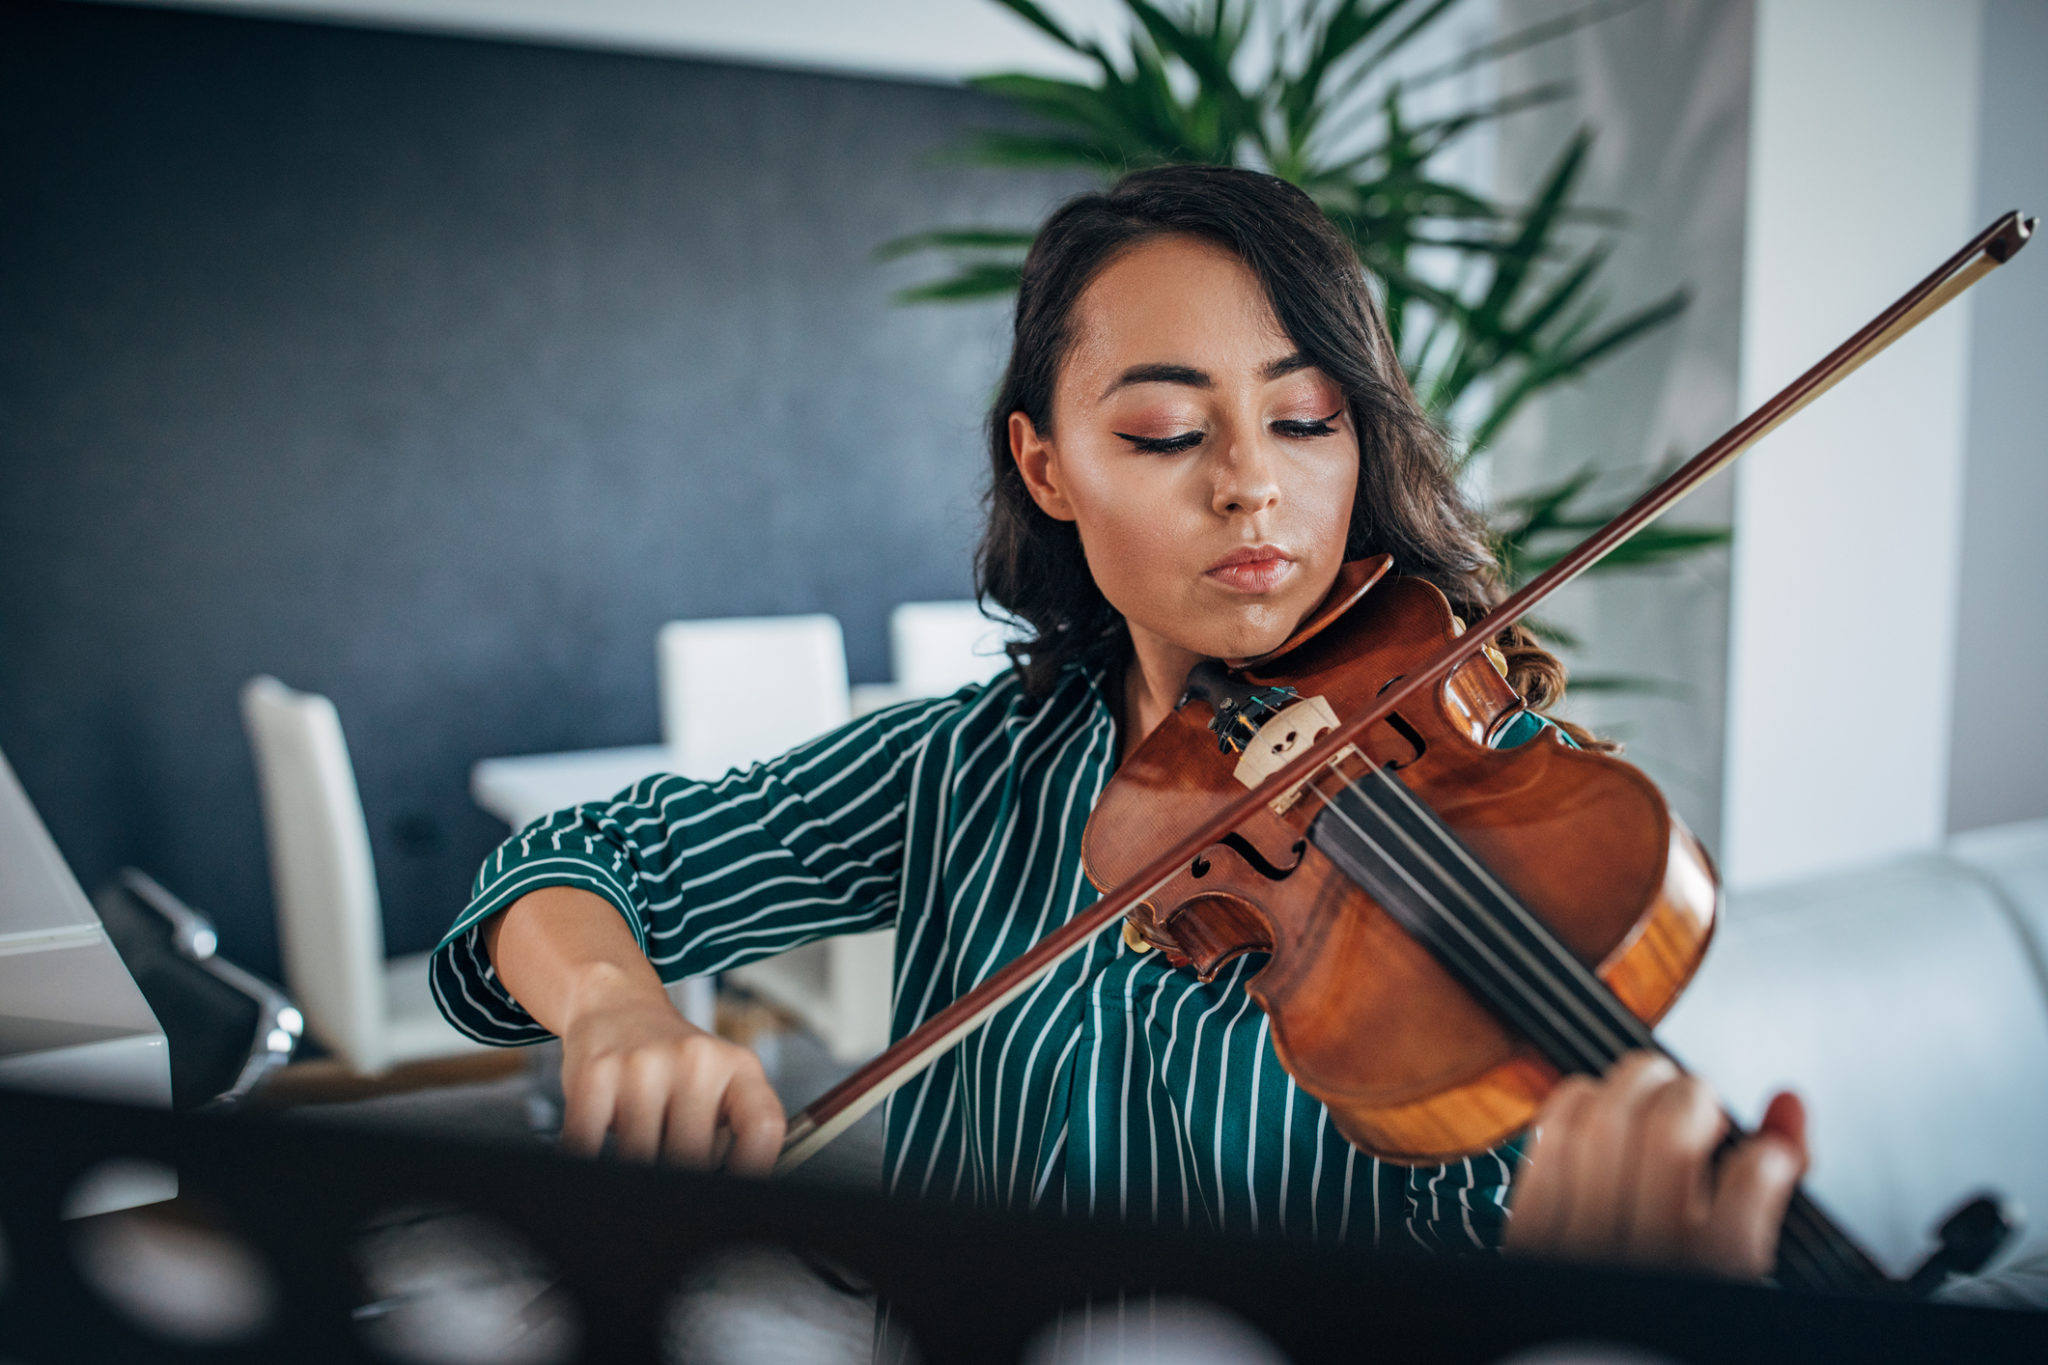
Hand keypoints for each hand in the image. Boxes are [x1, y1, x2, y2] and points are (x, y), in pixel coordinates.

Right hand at [555, 966, 786, 1175]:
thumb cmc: (673, 1061)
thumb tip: (719, 1190)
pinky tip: (597, 1150)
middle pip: (694, 1158)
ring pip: (641, 1158)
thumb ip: (732, 1131)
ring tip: (639, 1141)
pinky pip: (590, 1145)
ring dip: (635, 1166)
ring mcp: (644, 1064)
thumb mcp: (720, 1082)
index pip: (763, 1127)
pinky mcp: (595, 1073)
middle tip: (669, 1166)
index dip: (753, 1169)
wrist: (619, 1005)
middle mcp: (696, 1059)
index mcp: (738, 1066)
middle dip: (679, 1176)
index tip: (732, 1191)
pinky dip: (591, 1159)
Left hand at [1504, 1051, 1806, 1278]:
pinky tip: (1599, 1104)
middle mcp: (1642, 1259)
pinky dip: (1576, 1102)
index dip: (1766, 1154)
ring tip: (1653, 1090)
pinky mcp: (1529, 1229)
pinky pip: (1548, 1137)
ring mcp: (1577, 1241)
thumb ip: (1772, 1186)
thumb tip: (1788, 1105)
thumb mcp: (1742, 1266)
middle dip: (1691, 1093)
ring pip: (1603, 1120)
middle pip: (1666, 1132)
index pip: (1745, 1190)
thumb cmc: (1672, 1304)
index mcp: (1711, 1277)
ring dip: (1632, 1083)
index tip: (1766, 1152)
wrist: (1592, 1364)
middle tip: (1700, 1100)